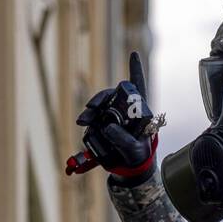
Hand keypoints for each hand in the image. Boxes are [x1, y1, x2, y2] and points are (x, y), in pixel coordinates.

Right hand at [75, 51, 157, 183]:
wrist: (127, 167)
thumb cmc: (137, 155)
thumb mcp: (133, 149)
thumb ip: (123, 139)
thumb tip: (107, 127)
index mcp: (138, 111)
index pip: (138, 87)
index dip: (135, 69)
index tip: (134, 54)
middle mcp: (124, 110)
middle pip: (111, 95)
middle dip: (99, 98)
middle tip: (91, 107)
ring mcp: (111, 116)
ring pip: (99, 107)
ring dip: (90, 111)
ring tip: (83, 121)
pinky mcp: (101, 124)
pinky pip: (93, 119)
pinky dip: (87, 120)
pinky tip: (85, 125)